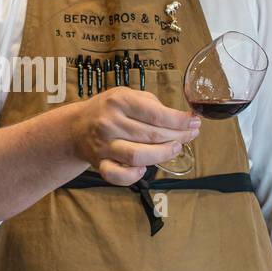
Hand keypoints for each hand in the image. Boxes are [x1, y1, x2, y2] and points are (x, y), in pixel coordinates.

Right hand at [69, 87, 201, 185]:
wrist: (77, 127)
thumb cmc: (109, 110)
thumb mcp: (127, 95)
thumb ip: (152, 104)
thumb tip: (181, 119)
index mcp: (119, 101)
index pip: (157, 114)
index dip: (180, 121)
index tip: (195, 122)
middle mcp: (110, 123)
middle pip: (153, 135)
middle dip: (178, 136)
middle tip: (191, 135)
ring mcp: (104, 145)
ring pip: (139, 156)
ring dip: (163, 154)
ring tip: (175, 148)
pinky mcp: (100, 164)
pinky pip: (118, 175)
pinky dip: (134, 175)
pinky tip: (145, 168)